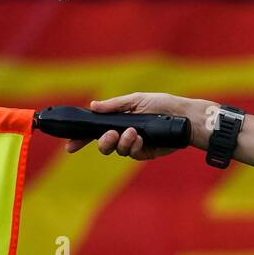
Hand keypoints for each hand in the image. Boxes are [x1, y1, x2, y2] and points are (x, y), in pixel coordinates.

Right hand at [66, 92, 200, 160]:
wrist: (183, 117)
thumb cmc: (162, 105)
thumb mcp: (136, 100)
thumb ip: (115, 106)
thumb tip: (93, 106)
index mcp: (118, 120)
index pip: (96, 130)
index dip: (82, 138)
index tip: (70, 145)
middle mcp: (124, 133)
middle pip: (103, 145)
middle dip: (102, 142)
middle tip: (111, 135)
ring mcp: (134, 144)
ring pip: (117, 151)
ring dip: (121, 142)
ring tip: (133, 132)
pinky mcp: (146, 153)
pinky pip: (133, 154)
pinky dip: (133, 146)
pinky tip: (140, 139)